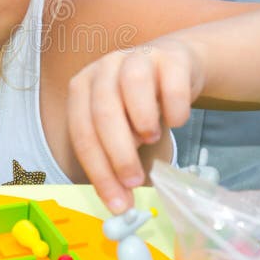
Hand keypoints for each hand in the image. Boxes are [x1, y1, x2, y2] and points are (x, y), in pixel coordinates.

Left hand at [66, 37, 204, 213]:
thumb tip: (120, 204)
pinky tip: (176, 120)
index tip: (117, 202)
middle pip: (103, 112)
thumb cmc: (143, 104)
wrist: (177, 66)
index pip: (82, 132)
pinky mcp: (169, 55)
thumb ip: (116, 159)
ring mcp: (135, 57)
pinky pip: (171, 85)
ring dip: (142, 123)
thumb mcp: (124, 130)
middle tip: (134, 181)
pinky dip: (175, 110)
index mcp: (83, 88)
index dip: (98, 171)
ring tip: (151, 139)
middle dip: (118, 155)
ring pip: (131, 89)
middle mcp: (104, 68)